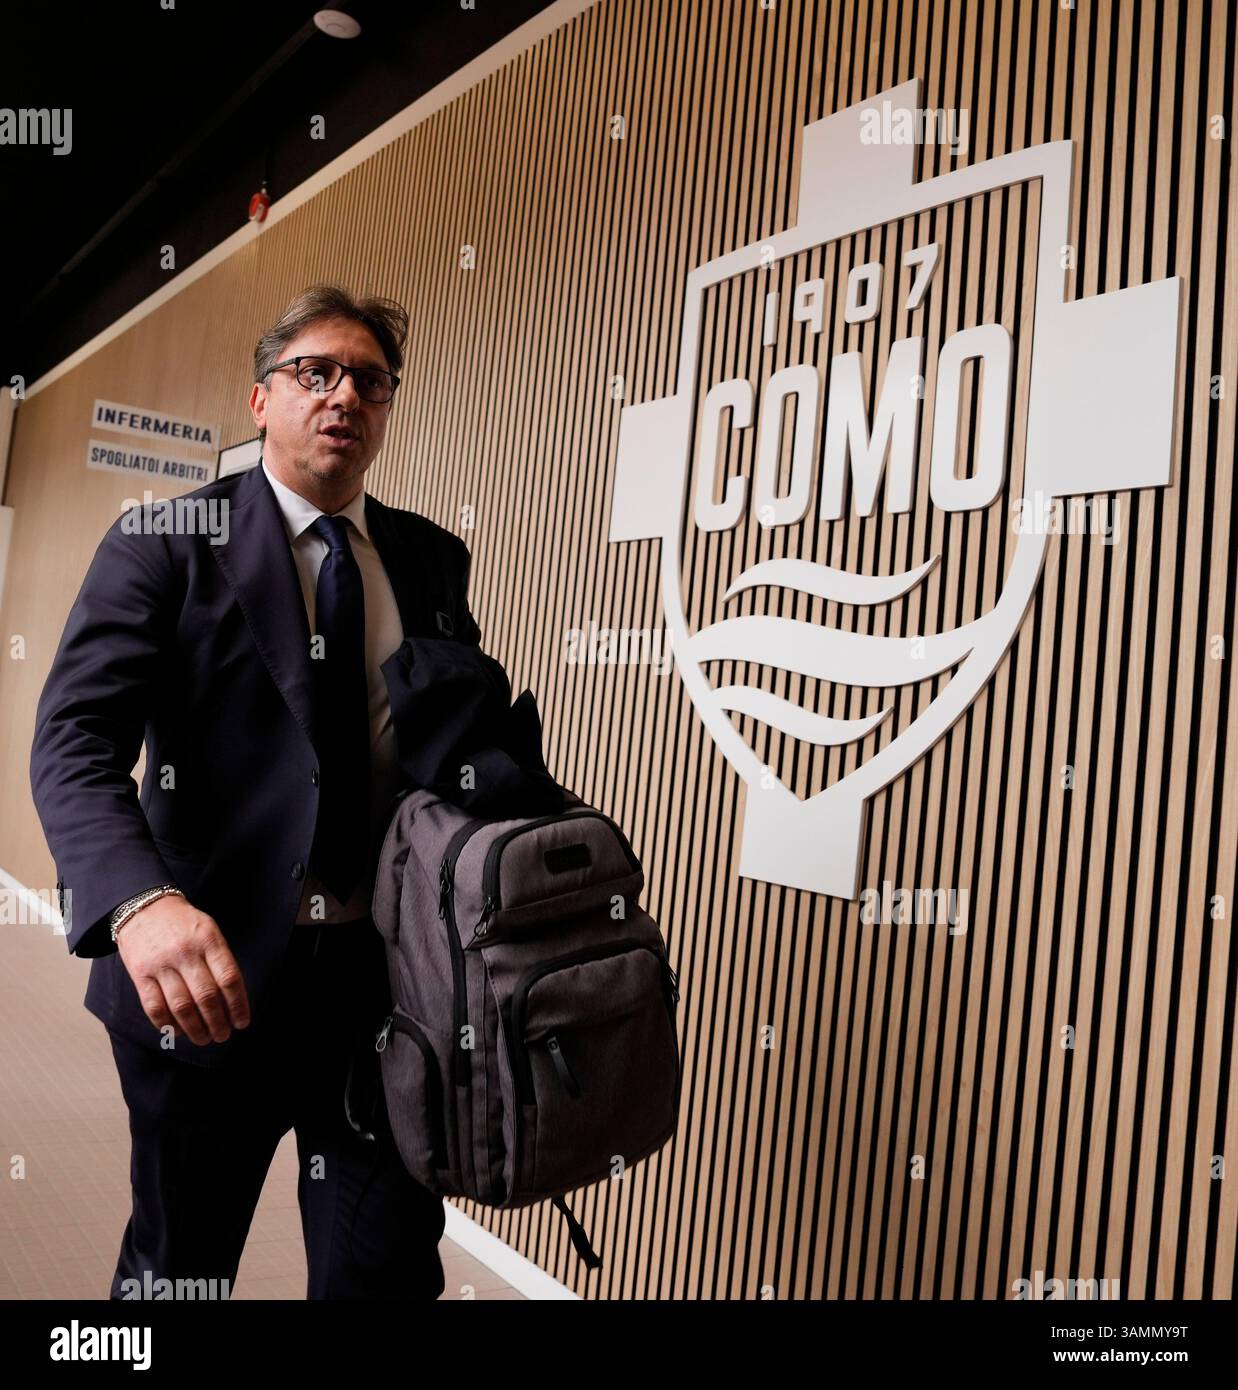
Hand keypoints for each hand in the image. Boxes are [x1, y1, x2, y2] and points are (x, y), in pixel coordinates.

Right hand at [115, 894, 250, 1045]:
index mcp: (209, 940)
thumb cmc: (183, 923)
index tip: (242, 1023)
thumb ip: (220, 959)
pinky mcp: (140, 974)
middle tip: (223, 1035)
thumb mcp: (209, 930)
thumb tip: (232, 999)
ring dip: (195, 1029)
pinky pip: (154, 1007)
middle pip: (206, 996)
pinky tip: (178, 1032)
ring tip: (204, 1039)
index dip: (238, 1005)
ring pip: (181, 1006)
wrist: (144, 906)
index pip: (229, 978)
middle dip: (217, 1022)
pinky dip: (167, 1025)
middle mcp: (186, 952)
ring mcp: (161, 964)